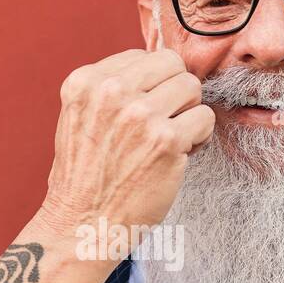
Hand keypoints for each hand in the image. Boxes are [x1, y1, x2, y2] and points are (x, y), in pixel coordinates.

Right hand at [39, 48, 213, 232]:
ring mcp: (139, 115)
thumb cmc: (84, 178)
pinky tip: (178, 155)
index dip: (150, 84)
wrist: (82, 225)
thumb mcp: (79, 118)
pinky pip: (204, 118)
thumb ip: (108, 90)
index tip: (142, 111)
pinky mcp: (166, 141)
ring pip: (191, 86)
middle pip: (171, 63)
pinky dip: (198, 138)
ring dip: (188, 113)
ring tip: (169, 139)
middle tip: (163, 121)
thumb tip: (153, 71)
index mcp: (85, 82)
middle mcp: (110, 92)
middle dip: (174, 92)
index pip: (141, 56)